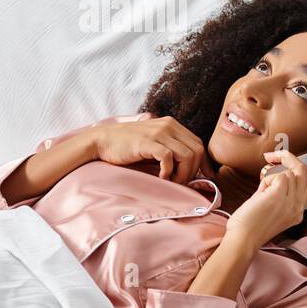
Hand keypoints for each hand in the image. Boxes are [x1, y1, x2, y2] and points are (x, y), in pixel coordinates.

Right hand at [92, 116, 215, 185]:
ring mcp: (158, 132)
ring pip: (187, 155)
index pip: (199, 144)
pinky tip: (160, 178)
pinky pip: (168, 157)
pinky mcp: (147, 141)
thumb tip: (192, 171)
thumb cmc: (128, 147)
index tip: (203, 179)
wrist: (102, 141)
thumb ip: (172, 151)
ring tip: (171, 182)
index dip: (203, 164)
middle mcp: (169, 125)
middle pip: (197, 150)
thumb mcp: (155, 144)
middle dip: (193, 171)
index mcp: (172, 125)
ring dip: (182, 174)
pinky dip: (168, 171)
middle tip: (180, 183)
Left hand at [225, 149, 306, 249]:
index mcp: (297, 211)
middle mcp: (297, 207)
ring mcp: (290, 202)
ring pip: (289, 172)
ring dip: (272, 175)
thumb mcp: (271, 208)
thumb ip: (279, 193)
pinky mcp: (280, 196)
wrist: (244, 239)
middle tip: (273, 157)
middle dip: (288, 159)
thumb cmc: (251, 226)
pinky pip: (278, 175)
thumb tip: (279, 177)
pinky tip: (262, 194)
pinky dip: (267, 180)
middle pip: (302, 172)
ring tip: (263, 192)